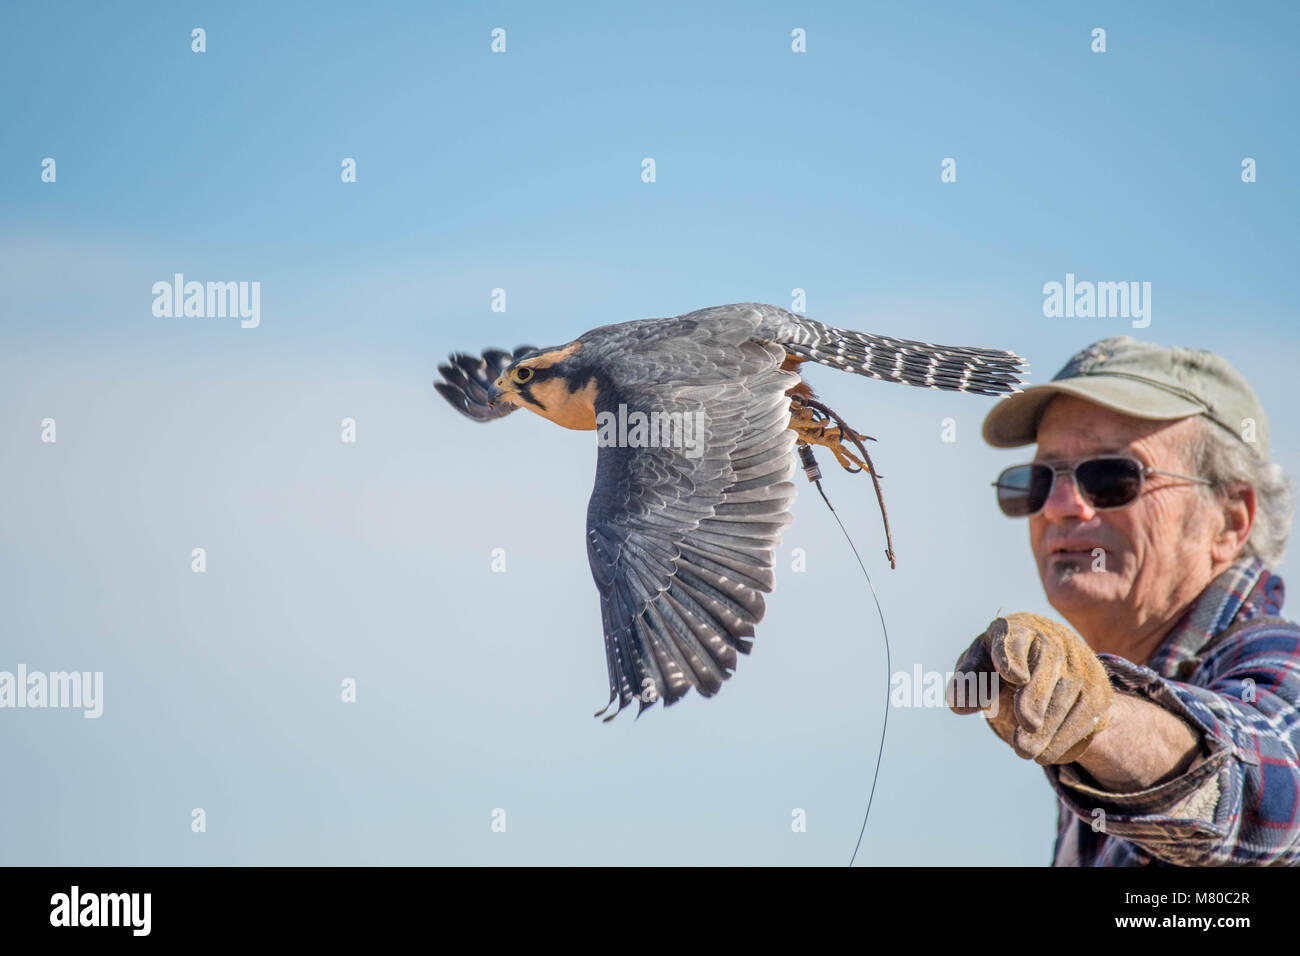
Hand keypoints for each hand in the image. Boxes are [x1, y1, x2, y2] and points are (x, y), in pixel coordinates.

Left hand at [947, 612, 1114, 764]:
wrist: (1051, 669)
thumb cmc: (1002, 664)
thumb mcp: (980, 667)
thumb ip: (967, 682)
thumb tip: (959, 706)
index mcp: (1017, 629)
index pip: (1014, 637)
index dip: (1012, 655)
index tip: (1014, 677)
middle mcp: (1053, 640)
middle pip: (1047, 663)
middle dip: (1036, 696)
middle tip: (1025, 724)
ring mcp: (1080, 664)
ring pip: (1068, 693)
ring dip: (1048, 727)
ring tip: (1024, 751)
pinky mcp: (1098, 690)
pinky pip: (1085, 714)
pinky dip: (1064, 737)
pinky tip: (1044, 754)